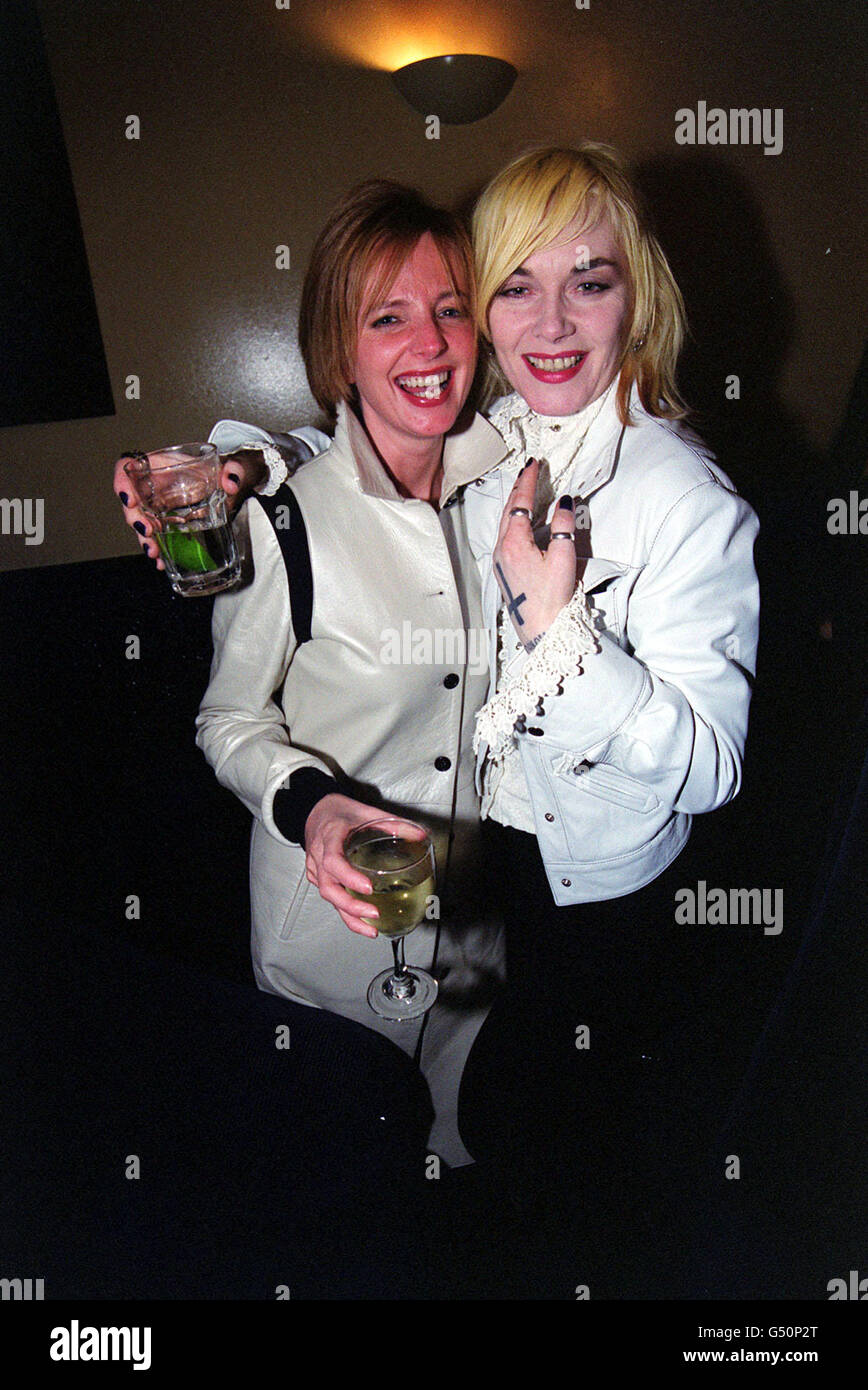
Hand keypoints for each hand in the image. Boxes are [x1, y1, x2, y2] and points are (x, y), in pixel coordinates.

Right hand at [112, 450, 265, 568]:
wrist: (236, 481)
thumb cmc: (228, 468)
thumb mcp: (234, 464)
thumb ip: (234, 469)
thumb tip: (231, 481)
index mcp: (161, 464)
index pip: (128, 466)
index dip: (122, 482)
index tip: (130, 500)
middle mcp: (155, 484)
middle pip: (131, 500)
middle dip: (135, 520)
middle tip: (149, 533)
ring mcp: (160, 504)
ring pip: (141, 521)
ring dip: (144, 539)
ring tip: (154, 553)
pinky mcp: (168, 520)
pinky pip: (156, 535)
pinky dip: (158, 548)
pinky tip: (162, 561)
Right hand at [303, 795, 425, 938]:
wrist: (315, 811)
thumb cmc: (338, 812)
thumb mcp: (365, 811)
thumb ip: (393, 823)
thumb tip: (420, 835)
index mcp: (329, 837)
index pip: (333, 861)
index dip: (349, 877)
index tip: (368, 888)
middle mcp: (319, 855)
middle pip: (328, 888)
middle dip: (350, 906)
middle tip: (373, 913)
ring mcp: (315, 868)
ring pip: (328, 898)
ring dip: (349, 915)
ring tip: (370, 929)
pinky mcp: (317, 878)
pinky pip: (329, 897)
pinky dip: (345, 911)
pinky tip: (360, 920)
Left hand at [493, 459, 577, 646]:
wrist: (540, 629)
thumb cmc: (552, 599)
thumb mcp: (564, 558)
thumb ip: (563, 526)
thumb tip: (564, 502)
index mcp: (515, 543)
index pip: (520, 502)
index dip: (528, 481)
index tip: (534, 465)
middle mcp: (502, 549)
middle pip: (508, 509)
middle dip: (519, 487)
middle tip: (528, 471)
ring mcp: (500, 560)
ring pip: (505, 522)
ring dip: (515, 503)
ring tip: (525, 489)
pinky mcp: (503, 570)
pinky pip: (505, 535)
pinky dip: (513, 520)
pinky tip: (522, 520)